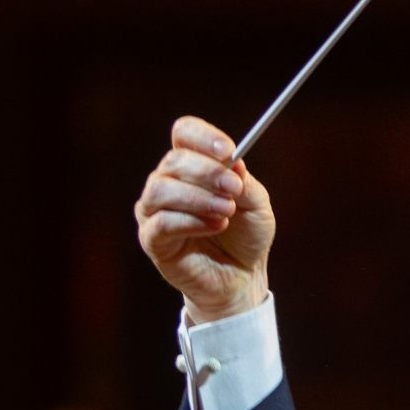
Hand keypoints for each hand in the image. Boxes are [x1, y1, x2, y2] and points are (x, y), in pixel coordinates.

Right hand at [134, 116, 274, 323]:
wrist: (242, 276)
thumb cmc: (246, 235)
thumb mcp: (257, 206)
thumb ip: (245, 183)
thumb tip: (233, 162)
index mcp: (192, 165)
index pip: (184, 133)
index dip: (203, 137)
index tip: (228, 151)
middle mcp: (167, 182)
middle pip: (174, 160)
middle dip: (207, 172)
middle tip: (234, 188)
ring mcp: (154, 210)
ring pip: (161, 190)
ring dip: (198, 198)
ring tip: (226, 212)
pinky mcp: (152, 239)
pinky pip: (161, 223)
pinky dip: (191, 222)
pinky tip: (215, 226)